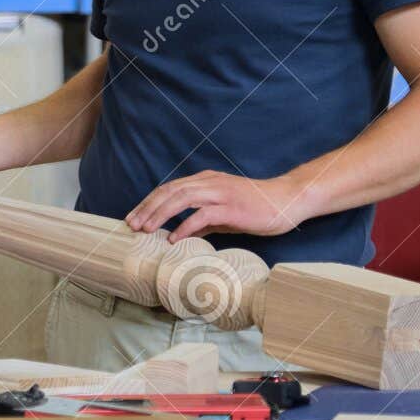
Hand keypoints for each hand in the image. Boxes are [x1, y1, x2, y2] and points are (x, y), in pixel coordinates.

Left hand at [125, 171, 309, 240]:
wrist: (288, 200)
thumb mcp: (224, 215)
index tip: (133, 217)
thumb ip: (203, 221)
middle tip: (131, 225)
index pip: (169, 189)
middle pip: (169, 191)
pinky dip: (186, 225)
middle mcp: (209, 183)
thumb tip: (183, 234)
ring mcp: (221, 193)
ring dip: (160, 214)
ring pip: (181, 199)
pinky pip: (203, 214)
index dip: (149, 202)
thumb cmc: (257, 208)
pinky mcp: (232, 207)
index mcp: (205, 182)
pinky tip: (174, 237)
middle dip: (147, 208)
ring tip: (145, 229)